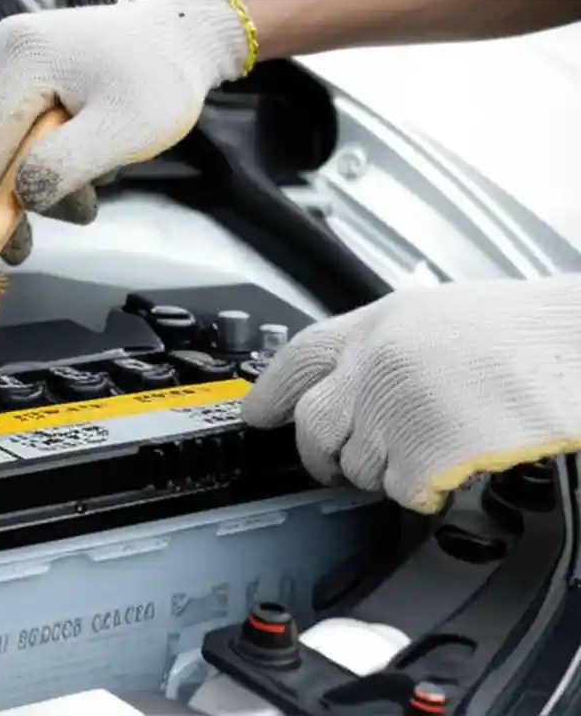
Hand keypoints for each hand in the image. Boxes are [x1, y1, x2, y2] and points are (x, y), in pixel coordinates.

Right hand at [0, 0, 253, 263]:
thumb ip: (65, 165)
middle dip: (18, 196)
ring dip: (47, 179)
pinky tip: (90, 160)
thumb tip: (22, 196)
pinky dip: (54, 159)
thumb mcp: (123, 130)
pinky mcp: (33, 75)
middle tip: (24, 249)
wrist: (186, 38)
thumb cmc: (163, 77)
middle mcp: (11, 53)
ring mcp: (20, 62)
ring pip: (12, 145)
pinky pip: (28, 133)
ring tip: (95, 183)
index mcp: (24, 57)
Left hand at [241, 276, 580, 512]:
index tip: (257, 414)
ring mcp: (393, 411)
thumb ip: (385, 345)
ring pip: (355, 465)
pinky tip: (446, 474)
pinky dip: (419, 493)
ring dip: (381, 473)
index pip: (298, 359)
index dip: (270, 392)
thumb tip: (350, 377)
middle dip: (320, 456)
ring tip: (423, 454)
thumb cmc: (528, 333)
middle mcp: (374, 365)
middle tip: (334, 466)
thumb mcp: (438, 314)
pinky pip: (399, 491)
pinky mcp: (421, 453)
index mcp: (377, 324)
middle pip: (313, 426)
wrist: (578, 348)